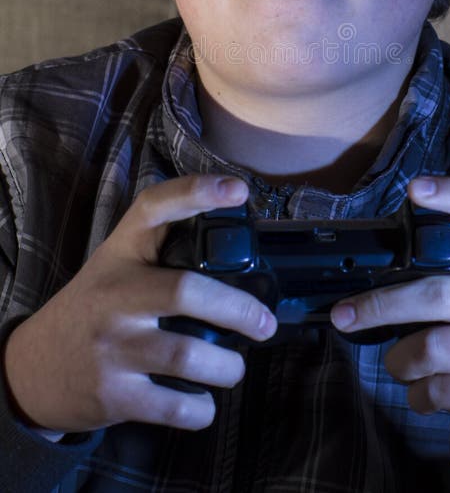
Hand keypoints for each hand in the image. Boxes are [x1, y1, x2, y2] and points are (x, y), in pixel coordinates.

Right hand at [2, 175, 276, 433]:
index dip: (197, 193)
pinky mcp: (113, 394)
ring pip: (189, 355)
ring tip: (233, 368)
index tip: (238, 190)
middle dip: (240, 311)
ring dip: (227, 368)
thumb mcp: (118, 264)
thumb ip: (165, 250)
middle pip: (187, 291)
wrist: (34, 366)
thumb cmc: (96, 307)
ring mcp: (112, 345)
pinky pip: (174, 406)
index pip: (156, 207)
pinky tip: (202, 401)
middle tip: (264, 324)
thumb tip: (241, 249)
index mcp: (122, 251)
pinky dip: (200, 409)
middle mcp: (116, 293)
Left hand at [331, 176, 449, 476]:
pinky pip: (436, 388)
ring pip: (429, 348)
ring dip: (401, 361)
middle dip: (379, 306)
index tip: (415, 188)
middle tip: (343, 314)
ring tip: (405, 363)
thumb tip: (371, 267)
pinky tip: (431, 391)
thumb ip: (449, 274)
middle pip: (436, 293)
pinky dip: (419, 393)